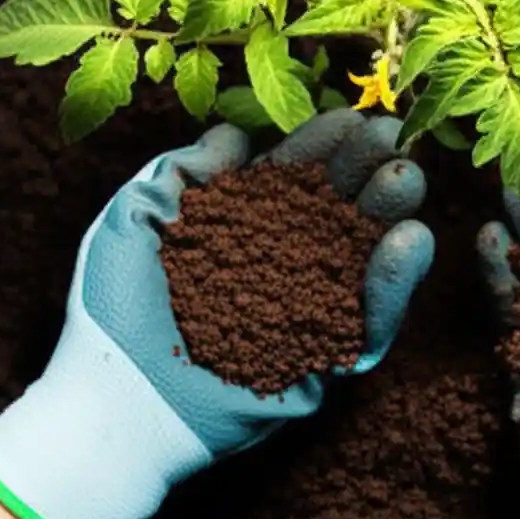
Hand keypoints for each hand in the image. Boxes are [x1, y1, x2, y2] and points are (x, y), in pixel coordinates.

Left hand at [0, 110, 433, 518]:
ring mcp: (304, 315)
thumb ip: (184, 169)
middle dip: (365, 170)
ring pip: (361, 259)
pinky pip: (371, 322)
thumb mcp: (133, 218)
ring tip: (406, 176)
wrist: (113, 400)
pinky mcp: (324, 363)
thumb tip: (236, 135)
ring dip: (388, 213)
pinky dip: (393, 283)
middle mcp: (277, 268)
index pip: (291, 180)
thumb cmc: (110, 310)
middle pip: (335, 211)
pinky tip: (409, 238)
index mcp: (238, 232)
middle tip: (390, 137)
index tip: (347, 118)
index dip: (319, 148)